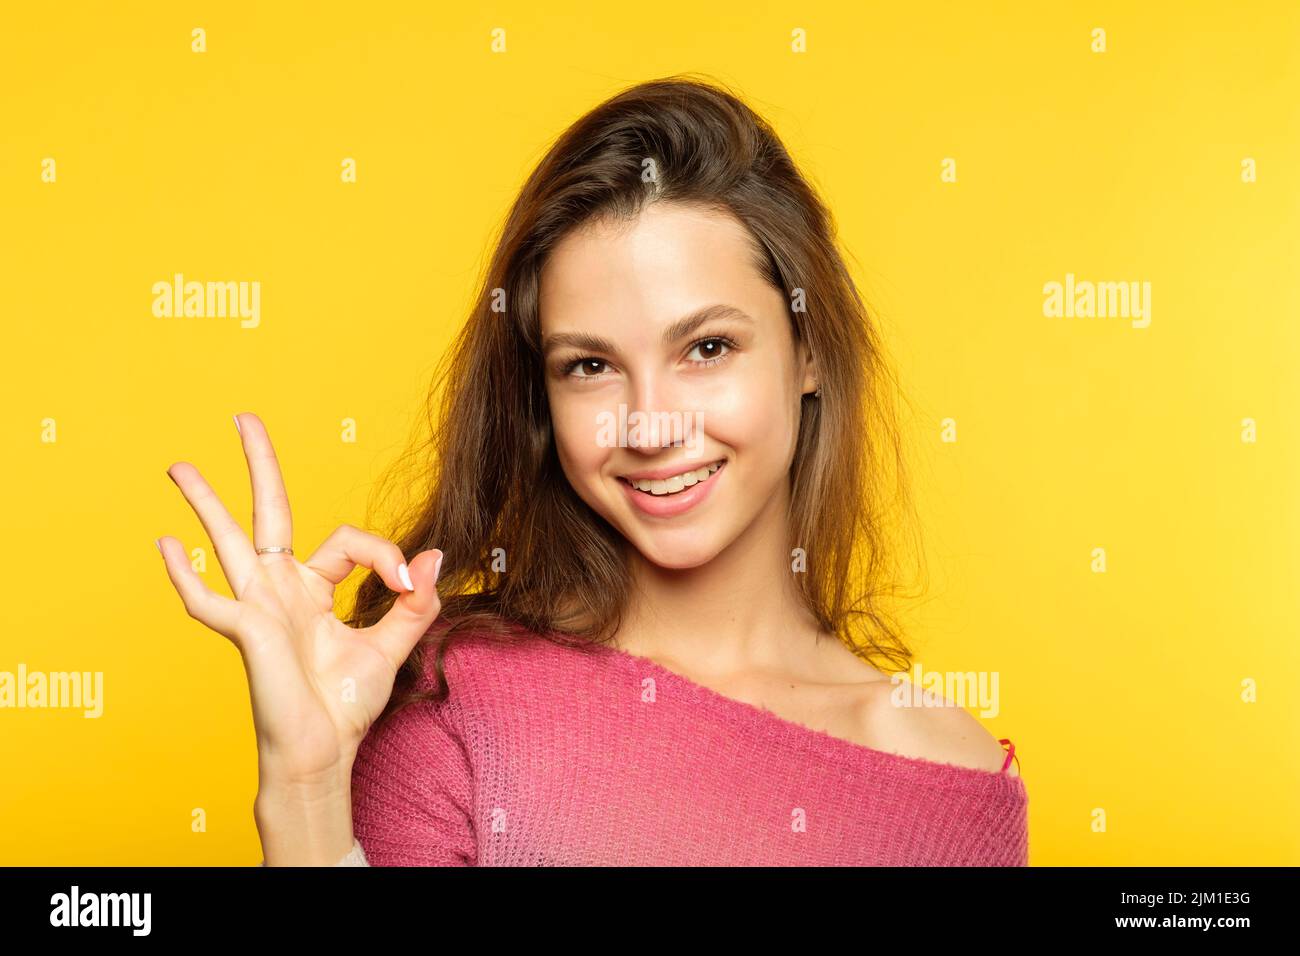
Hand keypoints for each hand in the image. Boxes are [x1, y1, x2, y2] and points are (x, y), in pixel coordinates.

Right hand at [157, 412, 442, 790]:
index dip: (383, 552)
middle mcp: (281, 589)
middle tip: (243, 417)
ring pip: (229, 541)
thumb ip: (414, 604)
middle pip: (269, 512)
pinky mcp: (246, 632)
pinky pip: (208, 601)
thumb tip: (433, 556)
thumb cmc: (347, 705)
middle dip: (259, 464)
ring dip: (205, 502)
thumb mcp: (392, 647)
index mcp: (313, 588)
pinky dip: (186, 575)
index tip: (407, 581)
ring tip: (179, 465)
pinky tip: (167, 545)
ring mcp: (258, 607)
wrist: (324, 752)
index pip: (348, 541)